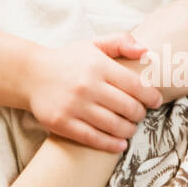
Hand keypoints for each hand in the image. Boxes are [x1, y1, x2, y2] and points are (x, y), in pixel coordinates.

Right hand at [26, 34, 162, 152]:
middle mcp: (87, 86)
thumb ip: (121, 42)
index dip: (151, 97)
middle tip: (139, 114)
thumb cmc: (69, 61)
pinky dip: (111, 144)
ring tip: (130, 127)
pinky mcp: (62, 123)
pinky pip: (93, 139)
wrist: (32, 74)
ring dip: (129, 130)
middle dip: (140, 114)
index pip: (137, 86)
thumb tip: (147, 52)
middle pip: (128, 108)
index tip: (155, 101)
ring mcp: (74, 106)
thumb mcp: (94, 44)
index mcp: (98, 66)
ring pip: (114, 126)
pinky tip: (120, 144)